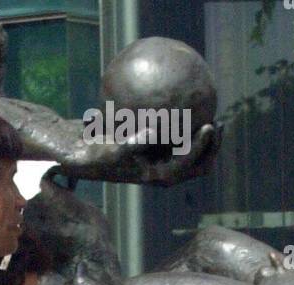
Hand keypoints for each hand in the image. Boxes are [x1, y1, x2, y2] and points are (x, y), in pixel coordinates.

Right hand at [63, 122, 219, 186]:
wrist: (74, 150)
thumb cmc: (89, 152)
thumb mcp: (109, 147)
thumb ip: (136, 141)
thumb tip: (160, 129)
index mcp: (152, 175)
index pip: (185, 167)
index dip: (202, 149)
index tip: (210, 125)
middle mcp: (156, 169)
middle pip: (193, 166)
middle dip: (210, 149)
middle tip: (219, 124)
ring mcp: (153, 159)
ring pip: (187, 152)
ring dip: (201, 138)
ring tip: (210, 112)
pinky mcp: (148, 146)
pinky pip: (172, 135)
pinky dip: (181, 124)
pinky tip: (183, 98)